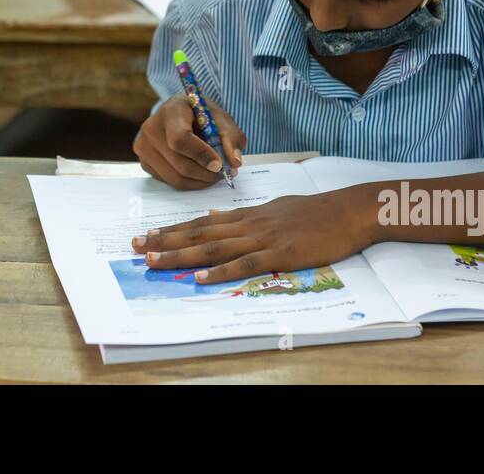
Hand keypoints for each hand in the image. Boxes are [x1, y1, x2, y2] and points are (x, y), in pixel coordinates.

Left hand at [132, 187, 376, 283]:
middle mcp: (248, 224)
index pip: (202, 222)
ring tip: (154, 261)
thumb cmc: (315, 211)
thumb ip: (243, 214)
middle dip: (166, 241)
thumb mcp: (274, 205)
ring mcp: (263, 238)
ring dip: (181, 255)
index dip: (174, 228)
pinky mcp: (279, 254)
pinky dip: (219, 272)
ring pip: (213, 248)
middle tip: (136, 247)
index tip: (149, 233)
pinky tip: (199, 278)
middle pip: (199, 233)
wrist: (347, 211)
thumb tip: (214, 215)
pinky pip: (244, 264)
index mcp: (248, 215)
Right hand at [134, 95, 245, 189]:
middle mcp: (151, 129)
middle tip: (226, 173)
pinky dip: (190, 182)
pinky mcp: (144, 163)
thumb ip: (231, 136)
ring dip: (201, 181)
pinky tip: (200, 172)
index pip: (180, 138)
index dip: (201, 155)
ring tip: (216, 174)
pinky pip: (170, 182)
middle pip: (180, 163)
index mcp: (171, 111)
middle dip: (207, 174)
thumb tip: (234, 162)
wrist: (179, 116)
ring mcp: (144, 147)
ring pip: (176, 178)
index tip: (219, 164)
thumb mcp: (220, 118)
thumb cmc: (201, 115)